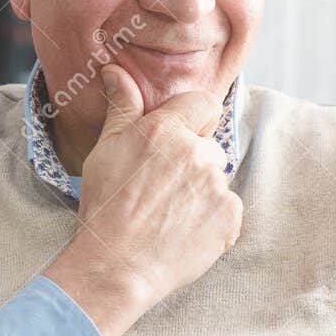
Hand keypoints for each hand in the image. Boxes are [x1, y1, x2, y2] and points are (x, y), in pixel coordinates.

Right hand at [43, 64, 242, 335]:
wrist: (116, 266)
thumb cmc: (105, 208)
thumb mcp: (106, 151)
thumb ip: (122, 108)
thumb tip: (117, 70)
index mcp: (164, 131)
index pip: (203, 103)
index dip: (193, 120)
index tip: (177, 141)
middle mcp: (195, 153)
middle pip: (209, 147)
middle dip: (192, 163)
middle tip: (162, 191)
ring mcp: (216, 187)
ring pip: (217, 179)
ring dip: (201, 192)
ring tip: (170, 216)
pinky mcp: (230, 218)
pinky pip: (228, 210)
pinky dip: (212, 220)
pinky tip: (184, 232)